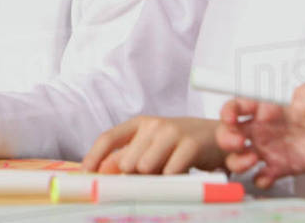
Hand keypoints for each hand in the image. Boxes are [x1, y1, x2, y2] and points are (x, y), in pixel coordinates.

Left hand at [82, 116, 226, 174]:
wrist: (218, 137)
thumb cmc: (181, 145)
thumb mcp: (152, 147)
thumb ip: (128, 156)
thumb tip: (101, 171)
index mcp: (140, 124)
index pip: (109, 138)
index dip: (94, 156)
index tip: (85, 173)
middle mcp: (154, 125)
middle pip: (127, 161)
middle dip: (132, 177)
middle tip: (149, 180)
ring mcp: (172, 132)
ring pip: (145, 168)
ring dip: (153, 180)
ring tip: (167, 174)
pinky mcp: (190, 144)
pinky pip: (170, 172)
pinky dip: (171, 180)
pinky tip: (179, 175)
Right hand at [218, 68, 304, 187]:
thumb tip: (298, 117)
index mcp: (283, 100)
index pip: (246, 100)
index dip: (233, 107)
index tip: (234, 116)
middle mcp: (277, 123)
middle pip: (237, 127)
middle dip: (228, 133)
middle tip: (241, 139)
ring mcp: (283, 145)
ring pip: (246, 151)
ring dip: (240, 157)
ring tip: (254, 158)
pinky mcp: (293, 165)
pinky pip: (267, 173)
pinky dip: (261, 177)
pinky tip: (266, 176)